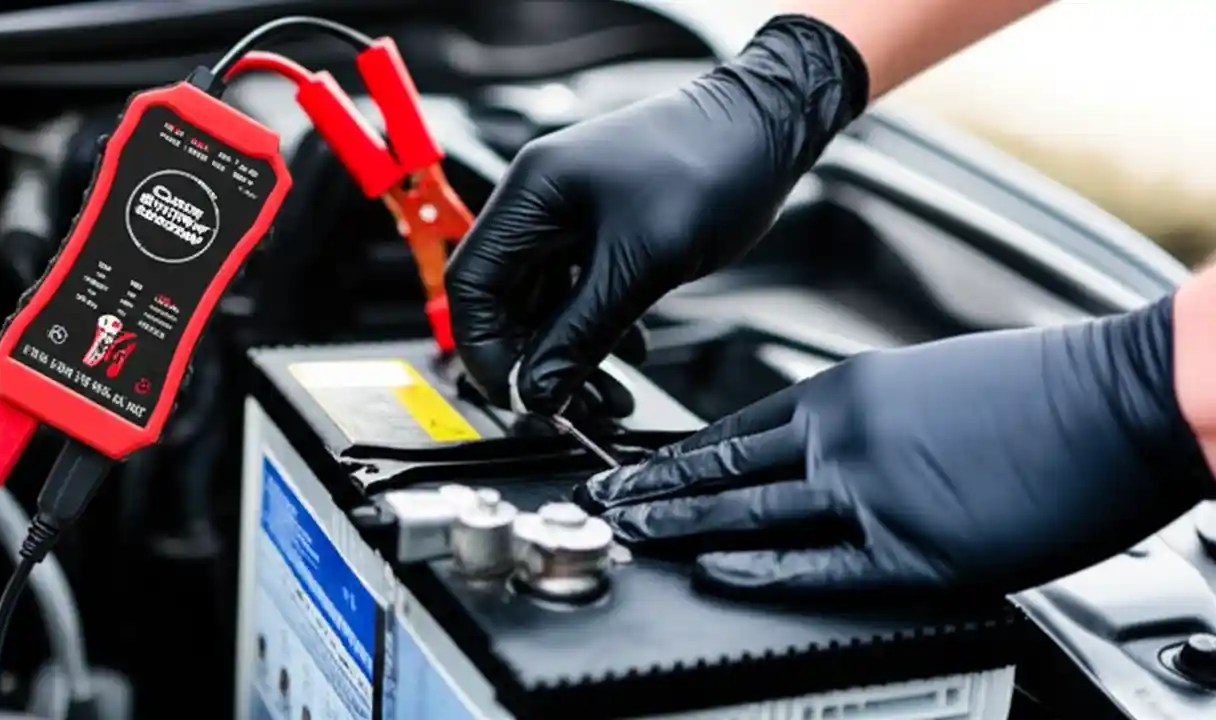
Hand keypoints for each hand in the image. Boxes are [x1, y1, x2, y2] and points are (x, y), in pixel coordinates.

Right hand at [446, 16, 867, 415]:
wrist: (767, 127)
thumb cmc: (711, 166)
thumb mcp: (642, 265)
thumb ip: (583, 332)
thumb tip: (539, 388)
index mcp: (531, 194)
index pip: (472, 285)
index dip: (486, 350)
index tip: (520, 395)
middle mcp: (541, 203)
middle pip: (506, 301)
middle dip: (535, 361)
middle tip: (569, 410)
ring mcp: (571, 216)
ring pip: (546, 305)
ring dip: (570, 355)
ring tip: (608, 397)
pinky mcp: (602, 230)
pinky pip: (580, 293)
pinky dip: (598, 331)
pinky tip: (629, 355)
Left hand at [578, 299, 1212, 599]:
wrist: (1116, 395)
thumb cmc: (1034, 387)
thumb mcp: (923, 381)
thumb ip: (862, 416)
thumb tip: (824, 444)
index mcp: (844, 388)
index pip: (734, 427)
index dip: (677, 453)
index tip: (633, 464)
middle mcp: (842, 432)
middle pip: (721, 465)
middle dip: (653, 487)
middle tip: (600, 499)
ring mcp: (870, 489)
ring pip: (749, 508)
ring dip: (681, 522)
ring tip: (629, 532)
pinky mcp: (912, 545)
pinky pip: (816, 564)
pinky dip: (758, 568)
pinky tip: (714, 568)